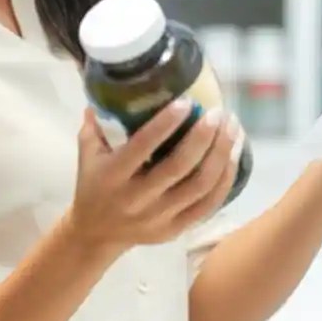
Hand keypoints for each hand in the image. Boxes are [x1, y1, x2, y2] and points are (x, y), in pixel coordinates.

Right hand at [66, 99, 241, 258]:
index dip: (166, 123)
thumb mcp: (87, 153)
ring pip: (201, 186)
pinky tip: (234, 155)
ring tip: (233, 129)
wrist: (95, 234)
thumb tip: (111, 86)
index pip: (142, 146)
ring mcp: (159, 217)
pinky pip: (209, 204)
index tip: (187, 102)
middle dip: (204, 137)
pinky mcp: (175, 230)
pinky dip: (226, 179)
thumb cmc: (93, 184)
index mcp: (113, 175)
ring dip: (222, 154)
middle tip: (219, 113)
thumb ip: (97, 122)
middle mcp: (137, 198)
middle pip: (179, 167)